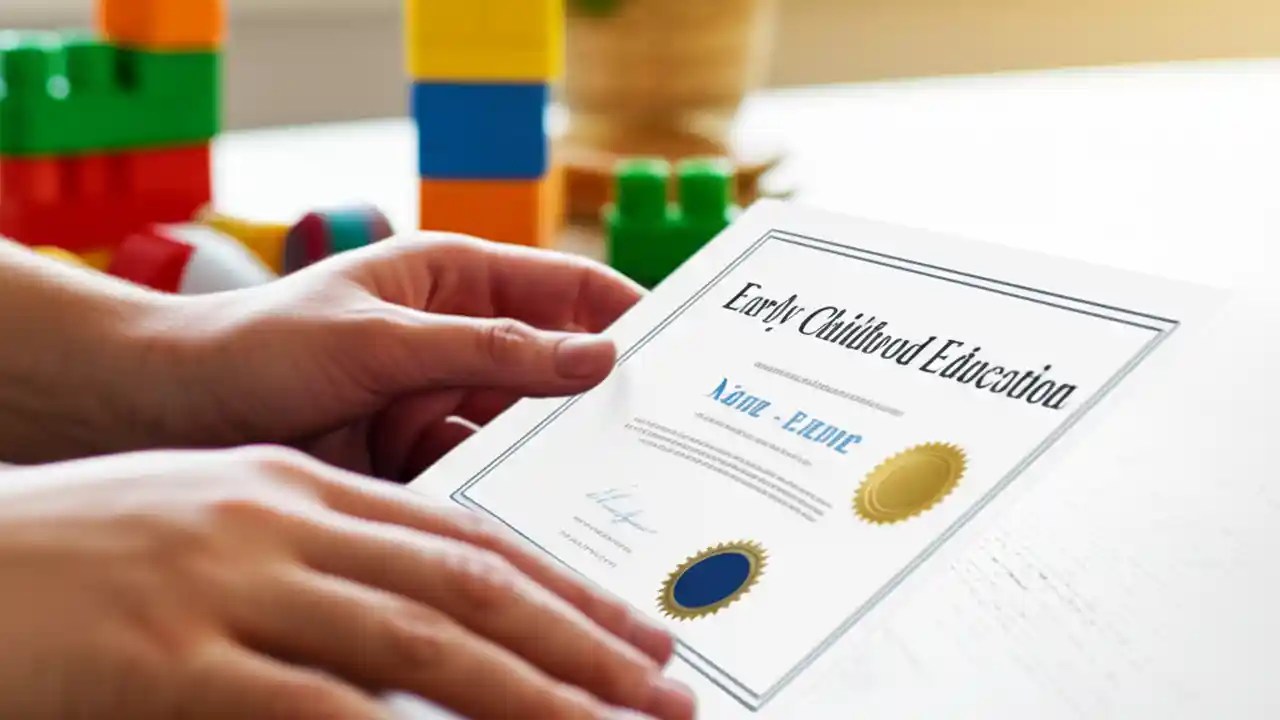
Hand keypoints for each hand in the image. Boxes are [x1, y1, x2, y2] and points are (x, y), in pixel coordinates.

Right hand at [0, 446, 691, 718]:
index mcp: (299, 488)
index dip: (565, 589)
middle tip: (668, 691)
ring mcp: (230, 585)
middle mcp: (284, 522)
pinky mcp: (172, 658)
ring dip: (534, 695)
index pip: (468, 538)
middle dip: (584, 645)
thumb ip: (322, 565)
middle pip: (471, 588)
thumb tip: (420, 621)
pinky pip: (318, 707)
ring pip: (422, 643)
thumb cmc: (82, 553)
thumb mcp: (217, 533)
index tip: (638, 632)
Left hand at [149, 235, 642, 479]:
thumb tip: (597, 356)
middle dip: (602, 402)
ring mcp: (438, 400)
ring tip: (616, 494)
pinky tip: (539, 525)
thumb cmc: (254, 346)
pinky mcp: (415, 459)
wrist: (161, 416)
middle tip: (666, 444)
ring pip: (523, 431)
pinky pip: (482, 475)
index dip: (629, 314)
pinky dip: (506, 495)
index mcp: (454, 278)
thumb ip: (488, 350)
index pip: (567, 289)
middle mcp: (457, 338)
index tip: (689, 354)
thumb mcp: (378, 340)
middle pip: (555, 368)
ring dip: (556, 458)